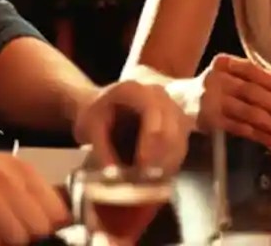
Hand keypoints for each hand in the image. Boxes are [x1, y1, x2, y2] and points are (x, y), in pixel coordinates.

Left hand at [73, 81, 190, 172]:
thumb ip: (101, 150)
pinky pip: (181, 147)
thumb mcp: (89, 128)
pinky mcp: (179, 125)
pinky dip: (170, 165)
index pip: (153, 114)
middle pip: (172, 129)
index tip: (140, 168)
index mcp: (136, 90)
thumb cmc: (95, 114)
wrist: (101, 106)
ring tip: (149, 181)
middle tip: (145, 180)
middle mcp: (160, 95)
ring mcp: (172, 108)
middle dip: (160, 158)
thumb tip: (115, 176)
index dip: (150, 142)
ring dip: (167, 164)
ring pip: (180, 140)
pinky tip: (156, 176)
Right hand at [195, 55, 270, 146]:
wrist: (179, 103)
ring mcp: (212, 102)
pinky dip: (259, 135)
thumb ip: (257, 77)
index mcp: (223, 63)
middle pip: (252, 93)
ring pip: (248, 113)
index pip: (251, 70)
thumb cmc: (214, 87)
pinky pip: (240, 129)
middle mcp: (216, 80)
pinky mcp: (212, 122)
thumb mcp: (230, 74)